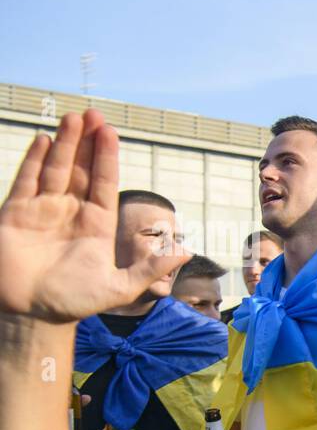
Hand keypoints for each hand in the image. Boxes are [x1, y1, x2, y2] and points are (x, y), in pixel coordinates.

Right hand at [0, 111, 183, 323]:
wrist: (33, 315)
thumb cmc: (75, 303)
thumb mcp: (120, 288)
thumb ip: (150, 269)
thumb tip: (186, 253)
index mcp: (97, 225)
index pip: (105, 183)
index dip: (108, 157)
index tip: (111, 131)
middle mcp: (71, 212)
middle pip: (81, 169)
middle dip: (87, 142)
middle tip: (94, 114)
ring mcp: (43, 211)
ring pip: (56, 169)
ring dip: (65, 144)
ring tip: (73, 117)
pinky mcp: (16, 214)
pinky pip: (26, 180)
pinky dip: (35, 160)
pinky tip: (45, 140)